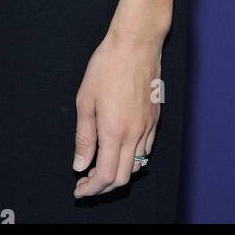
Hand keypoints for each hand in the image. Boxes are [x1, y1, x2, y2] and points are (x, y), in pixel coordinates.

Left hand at [72, 28, 162, 197]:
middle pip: (123, 177)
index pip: (106, 176)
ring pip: (136, 166)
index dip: (91, 189)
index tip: (79, 189)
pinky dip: (131, 159)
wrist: (136, 44)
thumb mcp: (85, 100)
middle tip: (86, 183)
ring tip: (100, 167)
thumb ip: (84, 136)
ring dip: (118, 174)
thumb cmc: (107, 66)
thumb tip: (80, 164)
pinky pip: (145, 150)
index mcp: (114, 131)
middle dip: (103, 187)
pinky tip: (118, 150)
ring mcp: (148, 127)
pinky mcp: (155, 119)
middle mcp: (135, 134)